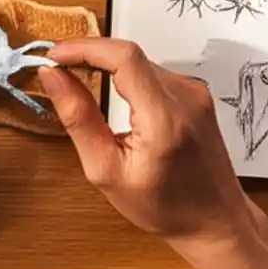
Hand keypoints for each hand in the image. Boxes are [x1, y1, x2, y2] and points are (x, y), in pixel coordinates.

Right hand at [39, 38, 267, 268]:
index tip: (53, 56)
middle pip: (129, 56)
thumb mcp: (106, 171)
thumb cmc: (162, 206)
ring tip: (77, 80)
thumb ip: (78, 118)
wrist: (215, 220)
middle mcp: (185, 97)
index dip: (84, 48)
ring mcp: (195, 92)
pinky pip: (153, 72)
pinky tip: (111, 94)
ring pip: (139, 62)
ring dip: (106, 65)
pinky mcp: (197, 93)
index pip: (124, 58)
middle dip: (88, 55)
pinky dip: (125, 76)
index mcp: (164, 120)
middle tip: (56, 69)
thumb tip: (51, 77)